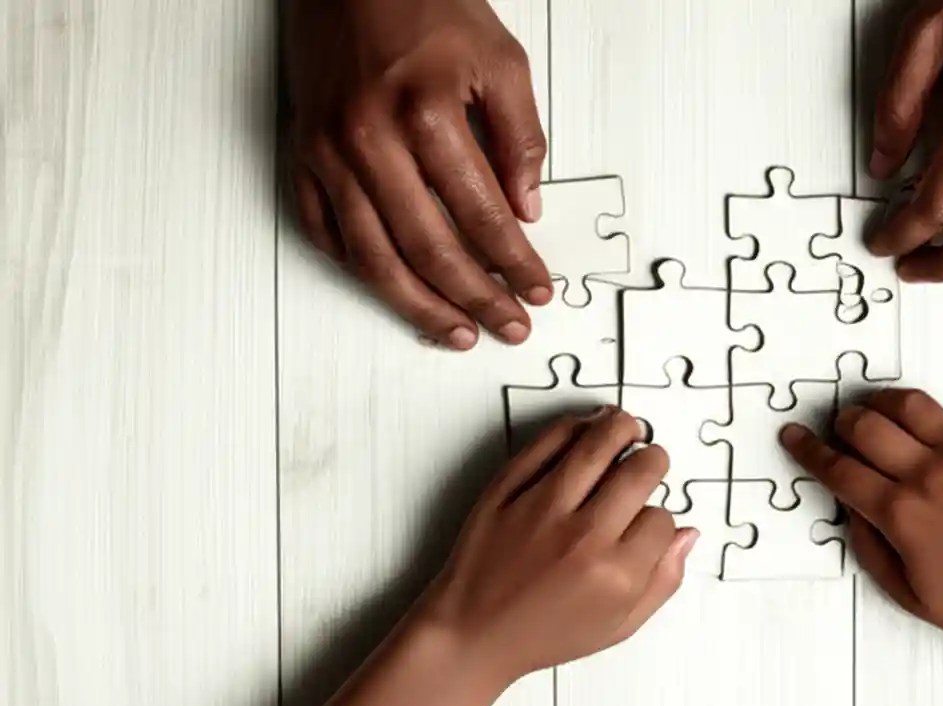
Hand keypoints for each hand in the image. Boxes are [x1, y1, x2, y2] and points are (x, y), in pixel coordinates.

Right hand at [284, 0, 551, 349]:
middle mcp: (370, 141)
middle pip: (430, 250)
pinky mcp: (301, 155)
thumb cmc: (421, 2)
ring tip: (457, 331)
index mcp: (427, 115)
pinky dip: (359, 269)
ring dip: (419, 306)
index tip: (536, 290)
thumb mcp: (499, 59)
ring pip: (374, 258)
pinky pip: (325, 232)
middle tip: (507, 326)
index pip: (483, 215)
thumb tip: (526, 207)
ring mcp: (328, 153)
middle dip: (476, 299)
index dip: (515, 263)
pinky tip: (392, 288)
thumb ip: (519, 138)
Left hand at [419, 408, 697, 680]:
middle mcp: (584, 537)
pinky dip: (574, 426)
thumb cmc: (540, 633)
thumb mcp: (617, 626)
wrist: (471, 632)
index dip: (660, 514)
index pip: (661, 518)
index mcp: (616, 576)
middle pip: (640, 471)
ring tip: (628, 428)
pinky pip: (549, 441)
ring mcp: (543, 507)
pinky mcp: (509, 488)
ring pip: (599, 443)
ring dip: (622, 427)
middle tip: (649, 461)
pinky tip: (586, 430)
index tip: (646, 518)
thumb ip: (661, 582)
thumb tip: (686, 534)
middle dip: (654, 460)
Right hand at [781, 389, 942, 647]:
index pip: (838, 470)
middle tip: (837, 433)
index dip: (808, 450)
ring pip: (907, 405)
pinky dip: (921, 416)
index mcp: (902, 516)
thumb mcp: (911, 596)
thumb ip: (870, 550)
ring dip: (879, 405)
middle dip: (840, 424)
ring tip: (872, 415)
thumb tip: (852, 511)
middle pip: (865, 426)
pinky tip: (916, 429)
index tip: (794, 437)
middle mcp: (929, 477)